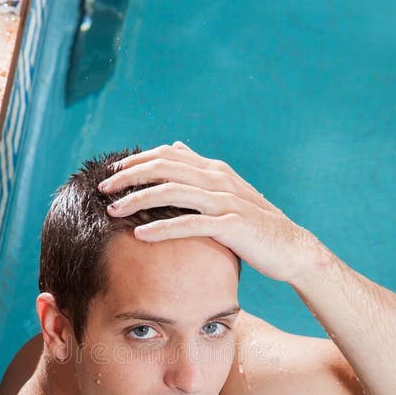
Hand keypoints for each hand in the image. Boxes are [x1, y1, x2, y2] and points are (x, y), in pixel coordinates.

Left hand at [99, 142, 320, 283]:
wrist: (292, 248)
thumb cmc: (255, 224)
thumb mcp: (227, 191)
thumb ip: (200, 169)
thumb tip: (176, 145)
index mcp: (215, 170)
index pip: (168, 156)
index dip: (138, 161)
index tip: (112, 172)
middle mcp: (219, 180)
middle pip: (165, 169)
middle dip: (130, 177)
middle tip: (103, 187)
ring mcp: (226, 201)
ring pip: (173, 192)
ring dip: (138, 199)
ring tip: (113, 210)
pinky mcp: (232, 226)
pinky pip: (190, 225)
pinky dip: (162, 228)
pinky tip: (140, 233)